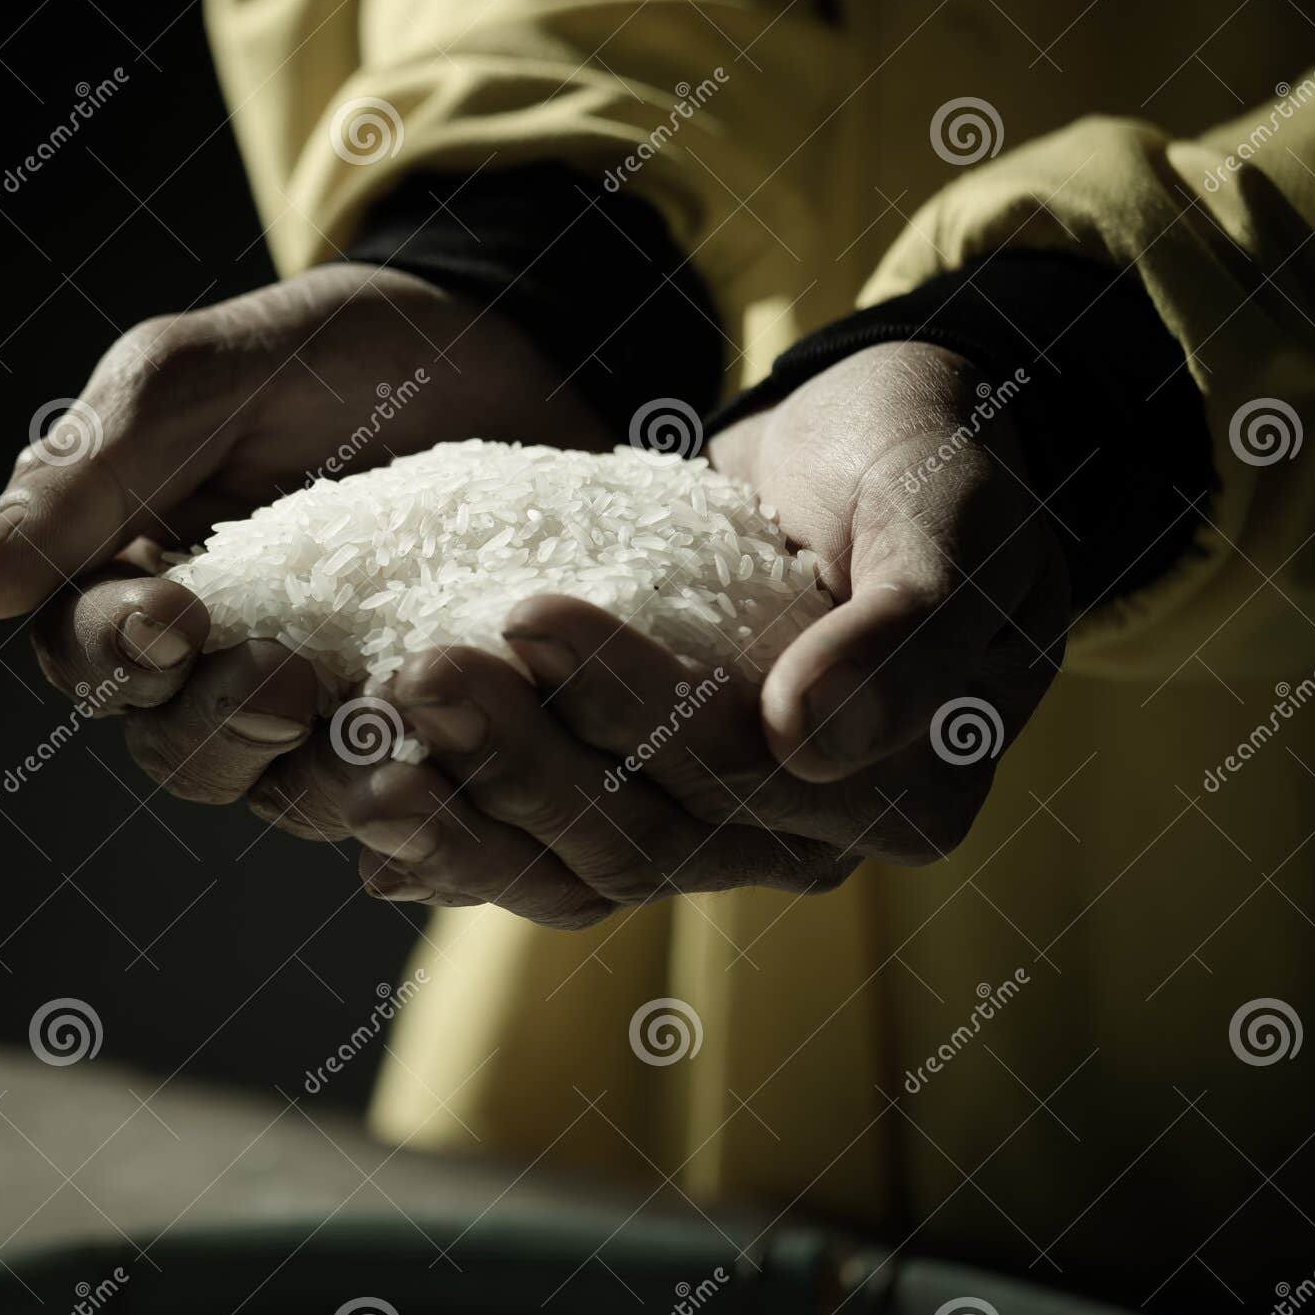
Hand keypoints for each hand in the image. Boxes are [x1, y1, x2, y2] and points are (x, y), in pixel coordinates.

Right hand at [0, 263, 613, 822]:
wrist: (489, 348)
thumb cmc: (324, 351)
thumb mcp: (197, 381)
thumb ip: (90, 476)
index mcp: (134, 579)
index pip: (89, 655)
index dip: (118, 654)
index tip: (174, 617)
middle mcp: (216, 660)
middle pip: (178, 749)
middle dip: (221, 724)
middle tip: (289, 681)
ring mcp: (322, 696)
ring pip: (284, 789)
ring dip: (319, 777)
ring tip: (376, 730)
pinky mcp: (417, 715)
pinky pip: (399, 782)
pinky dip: (414, 782)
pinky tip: (442, 763)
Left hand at [346, 342, 1068, 924]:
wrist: (869, 455)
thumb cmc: (926, 468)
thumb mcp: (945, 518)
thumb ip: (904, 630)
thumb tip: (809, 742)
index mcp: (903, 797)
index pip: (747, 775)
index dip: (631, 706)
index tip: (526, 610)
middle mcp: (807, 839)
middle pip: (648, 837)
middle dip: (521, 759)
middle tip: (415, 672)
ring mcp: (723, 827)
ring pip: (584, 860)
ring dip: (471, 806)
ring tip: (371, 730)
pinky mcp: (652, 797)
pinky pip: (553, 848)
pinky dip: (466, 836)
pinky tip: (369, 807)